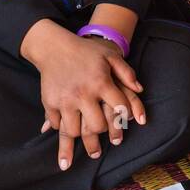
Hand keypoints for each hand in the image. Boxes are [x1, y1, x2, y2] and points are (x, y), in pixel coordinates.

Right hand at [22, 22, 145, 170]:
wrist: (55, 47)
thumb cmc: (87, 52)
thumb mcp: (111, 56)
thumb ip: (127, 73)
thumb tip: (140, 89)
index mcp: (101, 82)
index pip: (119, 108)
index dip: (125, 120)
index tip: (123, 129)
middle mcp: (83, 93)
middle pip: (96, 126)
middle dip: (103, 134)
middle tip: (104, 142)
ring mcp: (64, 99)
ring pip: (74, 131)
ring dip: (81, 137)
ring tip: (87, 143)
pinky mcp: (49, 103)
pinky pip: (57, 124)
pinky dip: (63, 128)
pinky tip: (68, 131)